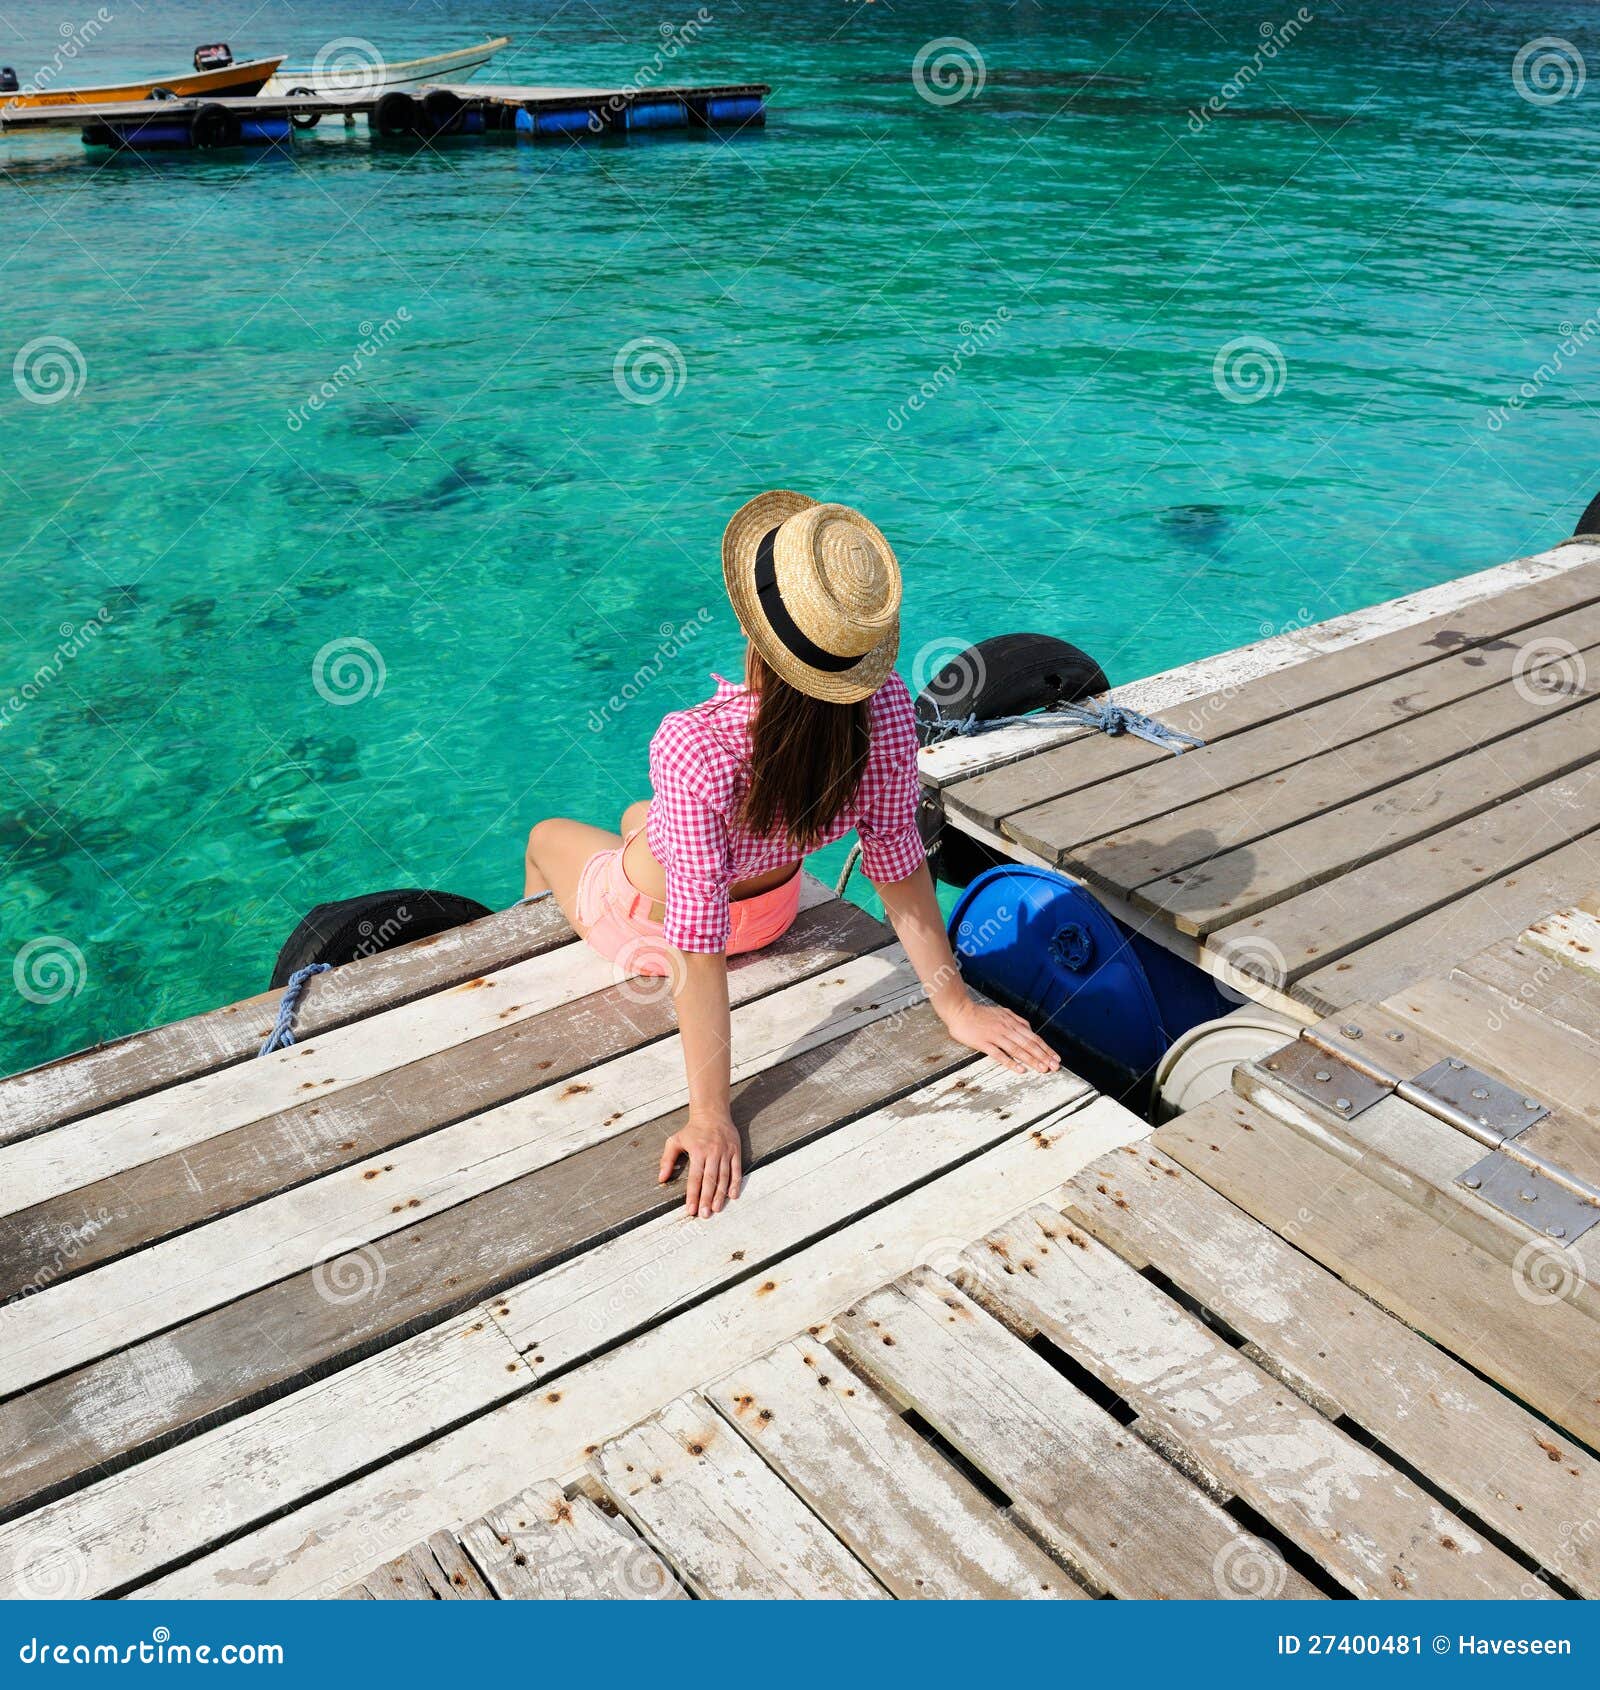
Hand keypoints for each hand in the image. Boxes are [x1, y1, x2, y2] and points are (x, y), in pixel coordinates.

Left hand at [658, 1111, 742, 1218]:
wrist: (712, 1113)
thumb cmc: (692, 1130)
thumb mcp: (675, 1141)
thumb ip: (667, 1160)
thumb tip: (661, 1178)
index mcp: (697, 1151)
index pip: (695, 1177)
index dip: (693, 1195)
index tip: (690, 1210)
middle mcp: (712, 1153)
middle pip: (710, 1180)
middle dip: (706, 1199)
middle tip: (704, 1215)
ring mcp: (725, 1153)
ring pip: (724, 1177)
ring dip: (720, 1195)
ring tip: (716, 1209)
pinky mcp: (735, 1152)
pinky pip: (736, 1170)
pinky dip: (735, 1183)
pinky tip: (733, 1196)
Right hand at [939, 993, 1060, 1074]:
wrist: (960, 1010)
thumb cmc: (980, 1013)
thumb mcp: (1003, 1012)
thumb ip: (1017, 1020)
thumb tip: (1030, 1029)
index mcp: (1012, 1022)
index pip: (1033, 1037)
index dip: (1046, 1048)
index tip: (1056, 1058)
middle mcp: (1006, 1029)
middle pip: (1028, 1044)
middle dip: (1044, 1056)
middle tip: (1055, 1067)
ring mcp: (995, 1036)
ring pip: (1017, 1050)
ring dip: (1031, 1060)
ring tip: (1042, 1069)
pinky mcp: (983, 1043)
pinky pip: (999, 1054)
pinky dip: (1011, 1062)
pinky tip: (1020, 1069)